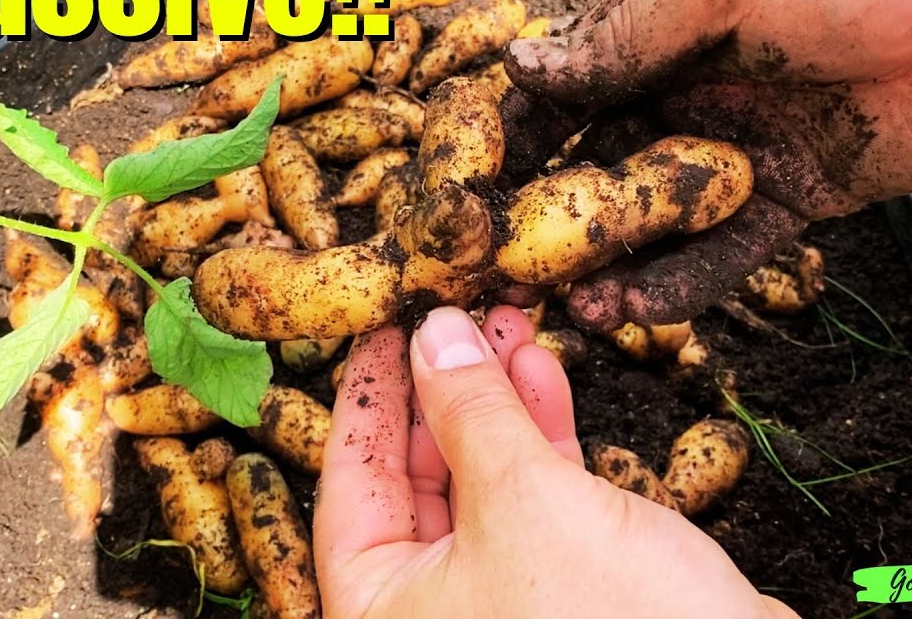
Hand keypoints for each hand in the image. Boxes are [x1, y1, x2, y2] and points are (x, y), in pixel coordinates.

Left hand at [314, 306, 795, 617]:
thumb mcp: (522, 498)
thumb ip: (471, 412)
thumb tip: (434, 336)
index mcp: (387, 609)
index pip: (351, 487)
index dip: (366, 401)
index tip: (379, 334)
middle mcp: (432, 610)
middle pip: (415, 481)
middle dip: (442, 392)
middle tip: (453, 321)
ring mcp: (497, 598)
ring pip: (478, 482)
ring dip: (494, 404)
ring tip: (505, 330)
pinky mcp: (560, 586)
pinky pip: (530, 498)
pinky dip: (535, 437)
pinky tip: (542, 375)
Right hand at [503, 0, 911, 331]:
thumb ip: (626, 36)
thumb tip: (526, 64)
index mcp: (663, 22)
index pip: (568, 86)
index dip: (517, 135)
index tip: (470, 186)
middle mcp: (690, 87)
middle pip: (601, 161)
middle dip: (553, 213)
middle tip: (503, 267)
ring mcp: (738, 148)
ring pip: (655, 216)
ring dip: (606, 259)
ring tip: (565, 301)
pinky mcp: (789, 199)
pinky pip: (722, 252)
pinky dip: (676, 282)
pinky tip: (631, 307)